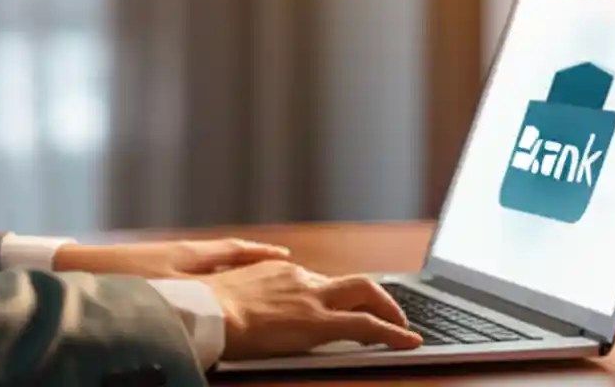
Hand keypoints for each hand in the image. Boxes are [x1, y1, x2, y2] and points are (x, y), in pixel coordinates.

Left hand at [52, 239, 291, 278]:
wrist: (77, 266)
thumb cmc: (120, 280)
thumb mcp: (167, 293)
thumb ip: (202, 298)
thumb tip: (233, 306)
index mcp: (190, 253)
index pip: (235, 249)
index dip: (261, 254)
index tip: (285, 256)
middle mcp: (181, 252)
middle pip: (225, 252)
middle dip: (252, 258)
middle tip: (277, 262)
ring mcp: (166, 258)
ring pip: (208, 260)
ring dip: (230, 266)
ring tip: (249, 275)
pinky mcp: (151, 267)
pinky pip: (191, 269)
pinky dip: (208, 275)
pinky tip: (205, 289)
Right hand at [199, 260, 422, 359]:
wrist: (207, 312)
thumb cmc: (210, 307)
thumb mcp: (232, 288)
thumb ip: (251, 286)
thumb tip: (251, 292)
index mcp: (281, 272)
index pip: (323, 283)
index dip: (342, 297)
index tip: (349, 306)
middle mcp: (302, 278)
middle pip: (354, 282)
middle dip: (380, 298)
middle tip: (392, 316)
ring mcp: (312, 298)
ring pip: (366, 296)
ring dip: (390, 313)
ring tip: (404, 331)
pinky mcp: (318, 322)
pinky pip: (367, 325)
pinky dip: (392, 333)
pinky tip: (407, 342)